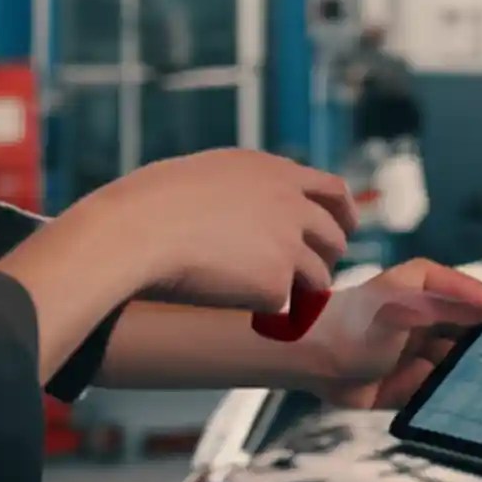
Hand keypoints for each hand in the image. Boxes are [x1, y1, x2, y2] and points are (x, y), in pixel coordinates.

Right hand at [96, 148, 356, 310]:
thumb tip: (253, 210)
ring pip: (319, 276)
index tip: (346, 228)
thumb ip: (244, 190)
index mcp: (273, 172)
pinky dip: (266, 310)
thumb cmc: (150, 205)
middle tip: (314, 275)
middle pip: (335, 235)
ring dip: (303, 290)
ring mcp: (288, 243)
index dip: (342, 212)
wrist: (136, 232)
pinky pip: (285, 305)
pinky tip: (236, 305)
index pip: (331, 189)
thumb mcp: (207, 176)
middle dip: (329, 257)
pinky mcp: (277, 282)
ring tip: (266, 297)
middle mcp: (290, 203)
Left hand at [302, 259, 481, 408]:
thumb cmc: (352, 325)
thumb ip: (462, 311)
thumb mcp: (412, 309)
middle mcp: (434, 316)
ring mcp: (427, 350)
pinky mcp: (417, 382)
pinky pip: (449, 392)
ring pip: (470, 366)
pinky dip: (461, 399)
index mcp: (434, 286)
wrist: (308, 363)